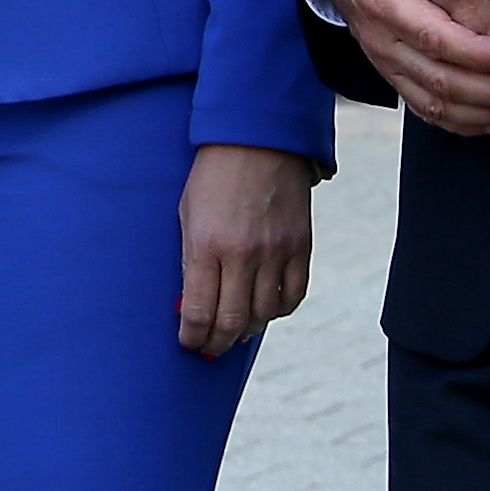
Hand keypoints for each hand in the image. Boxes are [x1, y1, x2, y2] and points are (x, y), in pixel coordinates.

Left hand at [176, 143, 315, 357]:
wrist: (258, 141)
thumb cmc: (213, 176)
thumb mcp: (188, 213)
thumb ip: (191, 259)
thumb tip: (191, 303)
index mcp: (206, 245)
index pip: (199, 310)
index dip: (193, 335)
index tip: (188, 343)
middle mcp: (243, 255)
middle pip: (232, 321)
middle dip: (217, 342)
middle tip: (210, 349)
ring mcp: (275, 253)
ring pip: (263, 314)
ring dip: (246, 330)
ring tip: (234, 333)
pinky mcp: (301, 248)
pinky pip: (293, 296)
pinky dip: (277, 311)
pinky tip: (264, 311)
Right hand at [312, 0, 489, 137]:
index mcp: (382, 2)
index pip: (433, 39)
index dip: (478, 54)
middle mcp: (380, 40)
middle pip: (439, 81)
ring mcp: (384, 63)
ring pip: (434, 106)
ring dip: (483, 110)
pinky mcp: (393, 75)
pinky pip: (426, 112)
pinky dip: (464, 123)